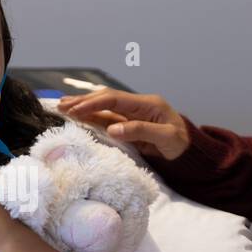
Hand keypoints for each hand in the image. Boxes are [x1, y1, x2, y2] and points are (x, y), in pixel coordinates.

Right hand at [57, 90, 188, 160]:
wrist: (191, 152)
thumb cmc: (181, 144)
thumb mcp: (166, 138)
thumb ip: (140, 131)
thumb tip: (111, 129)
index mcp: (146, 104)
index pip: (114, 100)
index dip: (93, 103)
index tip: (75, 109)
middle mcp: (137, 106)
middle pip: (105, 99)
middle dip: (82, 102)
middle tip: (60, 105)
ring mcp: (132, 114)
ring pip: (103, 107)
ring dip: (82, 107)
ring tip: (62, 106)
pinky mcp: (129, 124)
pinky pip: (106, 118)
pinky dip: (89, 116)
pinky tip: (76, 116)